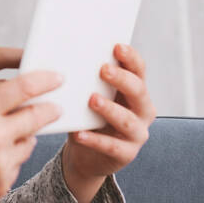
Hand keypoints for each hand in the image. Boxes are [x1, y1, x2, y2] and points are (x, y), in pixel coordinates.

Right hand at [0, 69, 63, 202]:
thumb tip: (14, 95)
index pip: (23, 87)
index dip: (44, 80)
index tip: (56, 77)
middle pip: (35, 115)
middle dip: (48, 109)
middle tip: (55, 106)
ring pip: (28, 142)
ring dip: (24, 135)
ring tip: (13, 134)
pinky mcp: (0, 185)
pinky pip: (16, 165)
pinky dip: (9, 159)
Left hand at [64, 43, 155, 186]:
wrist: (87, 156)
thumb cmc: (88, 118)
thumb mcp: (88, 96)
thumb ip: (85, 80)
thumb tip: (61, 56)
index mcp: (135, 91)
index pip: (138, 71)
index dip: (131, 58)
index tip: (117, 46)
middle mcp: (142, 110)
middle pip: (138, 91)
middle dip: (122, 79)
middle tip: (103, 69)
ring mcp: (137, 133)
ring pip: (127, 120)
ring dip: (110, 109)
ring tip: (92, 100)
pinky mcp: (126, 154)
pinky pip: (111, 146)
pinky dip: (95, 140)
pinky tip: (80, 133)